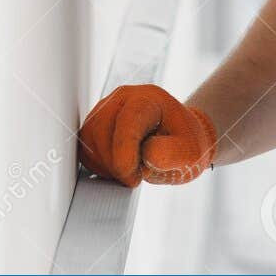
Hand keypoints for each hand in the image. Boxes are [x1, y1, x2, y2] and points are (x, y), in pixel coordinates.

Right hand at [77, 84, 216, 186]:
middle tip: (136, 177)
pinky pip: (84, 147)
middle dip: (116, 164)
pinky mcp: (96, 124)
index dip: (125, 154)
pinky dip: (97, 164)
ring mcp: (107, 109)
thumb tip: (146, 154)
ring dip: (105, 165)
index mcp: (148, 99)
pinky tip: (117, 169)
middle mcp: (124, 98)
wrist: (179, 139)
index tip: (134, 176)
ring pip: (89, 139)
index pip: (127, 122)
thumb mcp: (190, 153)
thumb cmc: (185, 144)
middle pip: (102, 131)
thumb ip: (171, 154)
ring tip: (129, 171)